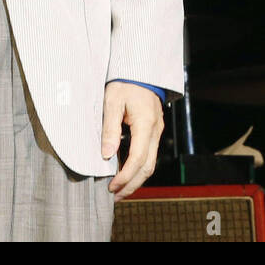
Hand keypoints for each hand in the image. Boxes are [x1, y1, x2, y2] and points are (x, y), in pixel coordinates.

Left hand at [101, 82, 163, 198]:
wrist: (139, 69)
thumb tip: (107, 155)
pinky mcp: (154, 129)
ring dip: (136, 178)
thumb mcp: (112, 102)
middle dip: (132, 184)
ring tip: (120, 189)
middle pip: (148, 166)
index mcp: (145, 124)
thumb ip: (110, 128)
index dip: (125, 176)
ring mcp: (157, 130)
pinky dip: (139, 167)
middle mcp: (155, 130)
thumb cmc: (124, 82)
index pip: (138, 158)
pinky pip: (150, 154)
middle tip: (115, 195)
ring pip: (151, 162)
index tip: (111, 186)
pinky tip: (127, 172)